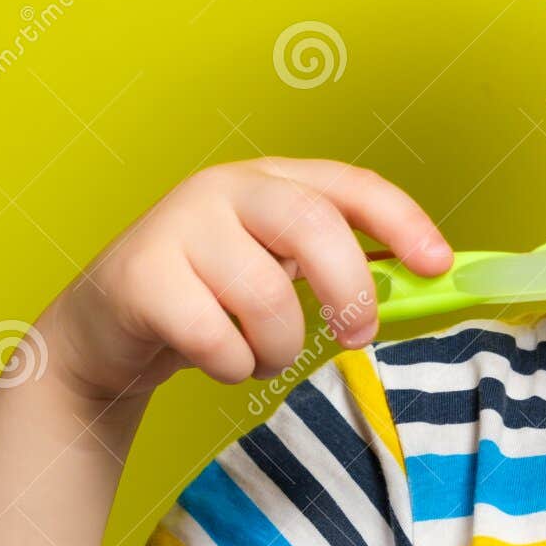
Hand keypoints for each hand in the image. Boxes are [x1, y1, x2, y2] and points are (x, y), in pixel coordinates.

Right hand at [43, 157, 451, 402]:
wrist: (107, 327)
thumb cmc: (214, 296)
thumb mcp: (279, 267)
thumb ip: (342, 264)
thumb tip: (428, 282)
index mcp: (272, 179)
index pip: (351, 184)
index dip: (401, 221)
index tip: (438, 264)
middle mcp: (225, 188)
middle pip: (312, 225)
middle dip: (350, 290)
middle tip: (360, 336)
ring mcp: (178, 226)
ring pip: (266, 295)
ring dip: (279, 347)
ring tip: (263, 354)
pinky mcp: (142, 277)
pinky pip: (216, 337)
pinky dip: (233, 366)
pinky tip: (220, 360)